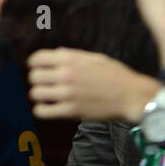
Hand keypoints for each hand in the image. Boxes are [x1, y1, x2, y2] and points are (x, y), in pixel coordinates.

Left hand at [27, 48, 149, 122]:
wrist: (130, 95)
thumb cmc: (114, 75)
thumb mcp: (93, 57)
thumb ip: (72, 56)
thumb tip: (55, 54)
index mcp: (70, 58)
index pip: (37, 58)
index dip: (35, 63)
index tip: (38, 68)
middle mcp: (66, 74)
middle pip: (33, 76)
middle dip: (37, 79)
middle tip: (44, 83)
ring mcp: (67, 93)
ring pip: (35, 93)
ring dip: (38, 95)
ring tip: (46, 96)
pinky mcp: (71, 111)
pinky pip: (43, 111)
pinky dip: (41, 110)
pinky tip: (47, 108)